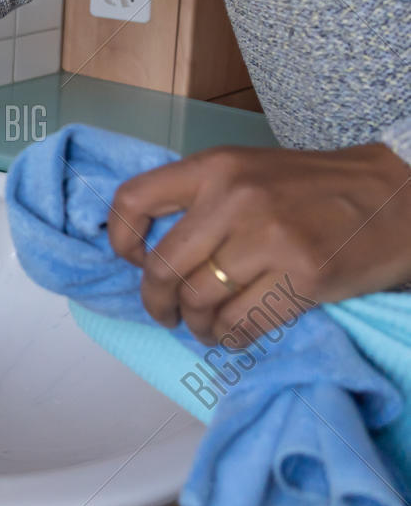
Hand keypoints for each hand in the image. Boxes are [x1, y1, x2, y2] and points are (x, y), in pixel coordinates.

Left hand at [107, 143, 410, 345]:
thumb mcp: (248, 171)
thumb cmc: (313, 188)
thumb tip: (148, 249)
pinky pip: (242, 323)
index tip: (133, 260)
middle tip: (165, 313)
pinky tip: (234, 333)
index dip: (121, 238)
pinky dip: (230, 337)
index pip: (134, 199)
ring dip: (195, 325)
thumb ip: (200, 198)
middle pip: (163, 267)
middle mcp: (235, 199)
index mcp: (214, 168)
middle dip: (155, 301)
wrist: (395, 197)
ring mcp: (270, 239)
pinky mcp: (304, 277)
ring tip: (204, 327)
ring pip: (199, 301)